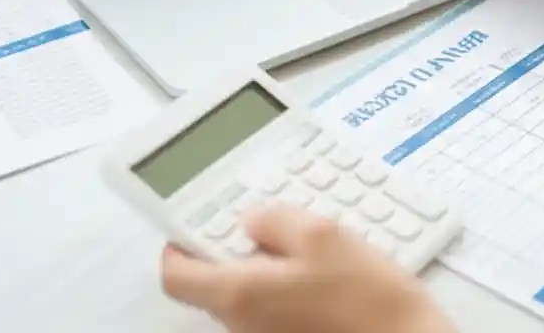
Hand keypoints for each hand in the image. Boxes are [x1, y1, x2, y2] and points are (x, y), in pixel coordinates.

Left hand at [161, 206, 452, 332]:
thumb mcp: (324, 237)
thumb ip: (276, 222)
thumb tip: (252, 221)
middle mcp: (244, 324)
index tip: (195, 223)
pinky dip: (287, 286)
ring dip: (266, 266)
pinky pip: (274, 310)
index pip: (176, 276)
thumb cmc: (368, 299)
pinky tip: (324, 272)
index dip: (178, 246)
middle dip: (234, 249)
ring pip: (248, 295)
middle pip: (213, 284)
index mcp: (240, 294)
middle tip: (268, 223)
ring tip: (308, 244)